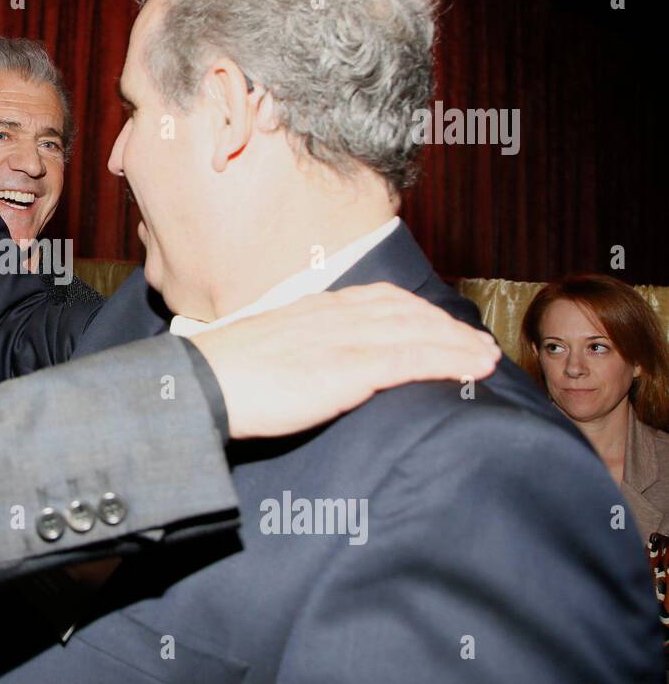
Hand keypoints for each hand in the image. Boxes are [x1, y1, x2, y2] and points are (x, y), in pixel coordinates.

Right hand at [189, 282, 501, 439]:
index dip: (416, 311)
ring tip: (486, 359)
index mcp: (311, 310)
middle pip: (406, 312)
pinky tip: (471, 370)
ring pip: (418, 331)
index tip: (439, 325)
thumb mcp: (260, 350)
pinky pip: (411, 358)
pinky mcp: (348, 368)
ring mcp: (343, 339)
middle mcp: (333, 315)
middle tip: (477, 344)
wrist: (198, 384)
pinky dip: (448, 361)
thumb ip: (291, 350)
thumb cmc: (217, 376)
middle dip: (447, 327)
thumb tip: (301, 365)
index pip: (377, 299)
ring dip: (458, 344)